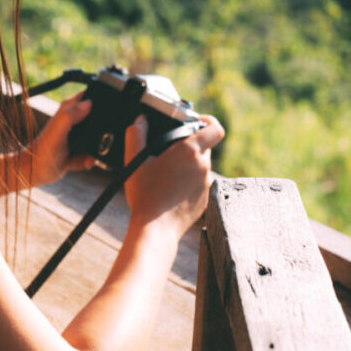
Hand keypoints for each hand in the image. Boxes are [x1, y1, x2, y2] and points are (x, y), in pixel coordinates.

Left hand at [29, 92, 96, 186]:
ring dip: (95, 150)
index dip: (99, 101)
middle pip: (98, 119)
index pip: (89, 96)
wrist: (35, 172)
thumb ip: (70, 116)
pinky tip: (80, 162)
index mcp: (68, 111)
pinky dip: (87, 160)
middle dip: (101, 131)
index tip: (104, 113)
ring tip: (85, 156)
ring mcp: (78, 136)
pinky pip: (92, 154)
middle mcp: (74, 121)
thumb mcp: (56, 132)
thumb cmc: (42, 152)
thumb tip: (88, 103)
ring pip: (98, 139)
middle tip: (94, 142)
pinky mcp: (79, 149)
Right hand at [123, 114, 224, 236]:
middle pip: (204, 146)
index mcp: (190, 152)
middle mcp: (203, 166)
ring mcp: (206, 184)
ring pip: (201, 165)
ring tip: (167, 173)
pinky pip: (199, 183)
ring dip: (188, 164)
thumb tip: (140, 120)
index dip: (209, 121)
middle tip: (169, 151)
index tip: (197, 122)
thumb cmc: (145, 195)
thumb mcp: (135, 161)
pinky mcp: (205, 199)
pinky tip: (171, 189)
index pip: (215, 128)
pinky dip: (189, 182)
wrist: (156, 229)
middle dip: (189, 145)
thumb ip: (136, 134)